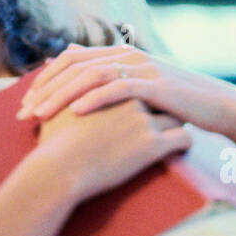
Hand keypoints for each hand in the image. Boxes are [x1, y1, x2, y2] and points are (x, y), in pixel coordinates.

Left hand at [17, 43, 235, 144]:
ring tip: (41, 114)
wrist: (217, 104)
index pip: (70, 60)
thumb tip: (77, 85)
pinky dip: (94, 98)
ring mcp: (141, 68)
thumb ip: (111, 81)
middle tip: (23, 112)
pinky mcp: (155, 84)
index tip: (25, 102)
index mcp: (118, 54)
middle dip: (45, 89)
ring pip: (90, 76)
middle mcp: (126, 55)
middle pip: (74, 66)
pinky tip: (76, 112)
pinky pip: (118, 88)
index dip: (45, 79)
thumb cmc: (174, 102)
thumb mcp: (140, 88)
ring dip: (62, 95)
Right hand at [31, 95, 192, 204]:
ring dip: (180, 123)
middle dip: (169, 104)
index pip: (139, 82)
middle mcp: (131, 100)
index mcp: (111, 89)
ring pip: (176, 117)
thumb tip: (49, 67)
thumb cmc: (53, 142)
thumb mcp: (56, 106)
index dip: (147, 91)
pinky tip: (184, 149)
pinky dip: (186, 144)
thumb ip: (63, 84)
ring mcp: (144, 121)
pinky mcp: (152, 146)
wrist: (58, 169)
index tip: (153, 100)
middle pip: (161, 96)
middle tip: (175, 111)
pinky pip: (182, 140)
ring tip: (182, 131)